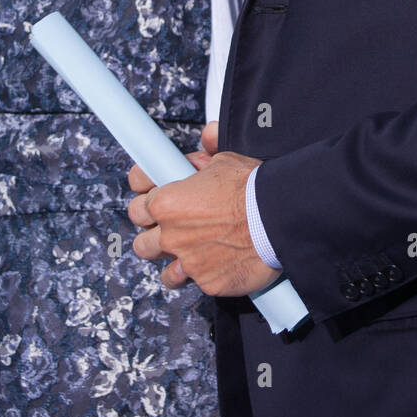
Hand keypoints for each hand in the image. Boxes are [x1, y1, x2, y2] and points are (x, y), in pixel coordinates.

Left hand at [127, 136, 278, 295]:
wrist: (279, 216)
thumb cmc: (252, 187)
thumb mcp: (225, 160)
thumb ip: (206, 153)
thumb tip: (208, 134)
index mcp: (166, 202)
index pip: (137, 204)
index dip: (147, 201)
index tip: (153, 201)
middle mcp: (170, 234)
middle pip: (142, 241)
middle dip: (155, 234)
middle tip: (173, 227)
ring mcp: (187, 261)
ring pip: (164, 270)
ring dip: (172, 261)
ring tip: (190, 254)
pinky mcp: (207, 282)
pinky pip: (196, 282)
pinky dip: (205, 275)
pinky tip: (218, 264)